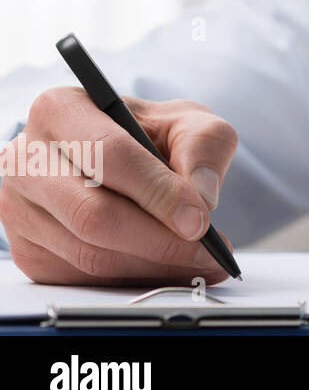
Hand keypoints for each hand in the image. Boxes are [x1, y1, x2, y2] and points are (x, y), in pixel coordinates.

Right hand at [0, 87, 237, 285]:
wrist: (122, 156)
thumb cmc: (149, 133)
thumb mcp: (186, 120)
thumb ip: (203, 144)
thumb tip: (202, 195)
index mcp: (61, 110)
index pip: (109, 155)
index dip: (158, 192)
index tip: (198, 220)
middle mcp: (27, 160)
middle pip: (93, 214)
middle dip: (159, 240)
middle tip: (208, 250)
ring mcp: (20, 210)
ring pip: (89, 254)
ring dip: (153, 266)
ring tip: (201, 262)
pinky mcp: (28, 251)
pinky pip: (83, 278)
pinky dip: (135, 279)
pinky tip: (169, 268)